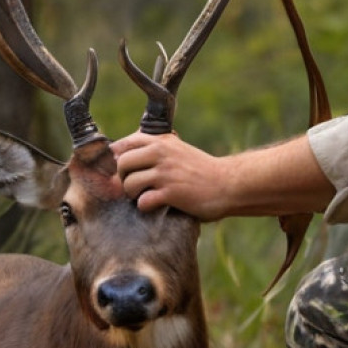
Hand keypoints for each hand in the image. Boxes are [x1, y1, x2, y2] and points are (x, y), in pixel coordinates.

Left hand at [110, 132, 230, 220]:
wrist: (228, 184)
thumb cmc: (202, 170)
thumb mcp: (180, 150)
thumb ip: (158, 147)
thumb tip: (126, 149)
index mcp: (162, 141)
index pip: (126, 143)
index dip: (119, 157)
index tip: (126, 169)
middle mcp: (161, 154)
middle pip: (122, 163)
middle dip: (124, 178)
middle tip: (135, 186)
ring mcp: (165, 173)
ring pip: (129, 183)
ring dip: (133, 194)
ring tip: (144, 196)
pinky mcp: (171, 193)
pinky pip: (143, 201)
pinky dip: (145, 206)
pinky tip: (155, 205)